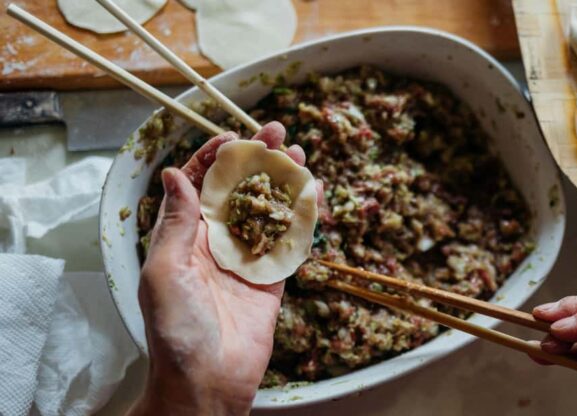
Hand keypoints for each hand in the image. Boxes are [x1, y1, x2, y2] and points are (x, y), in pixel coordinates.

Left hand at [130, 122, 315, 414]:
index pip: (200, 185)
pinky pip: (289, 242)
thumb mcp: (164, 270)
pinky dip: (302, 217)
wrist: (207, 381)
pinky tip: (312, 194)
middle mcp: (216, 243)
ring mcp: (247, 259)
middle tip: (277, 132)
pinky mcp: (272, 279)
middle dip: (257, 160)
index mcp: (185, 237)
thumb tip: (176, 174)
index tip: (234, 137)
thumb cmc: (175, 330)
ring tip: (299, 154)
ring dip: (283, 181)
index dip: (215, 158)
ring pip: (267, 210)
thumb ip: (176, 222)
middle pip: (239, 191)